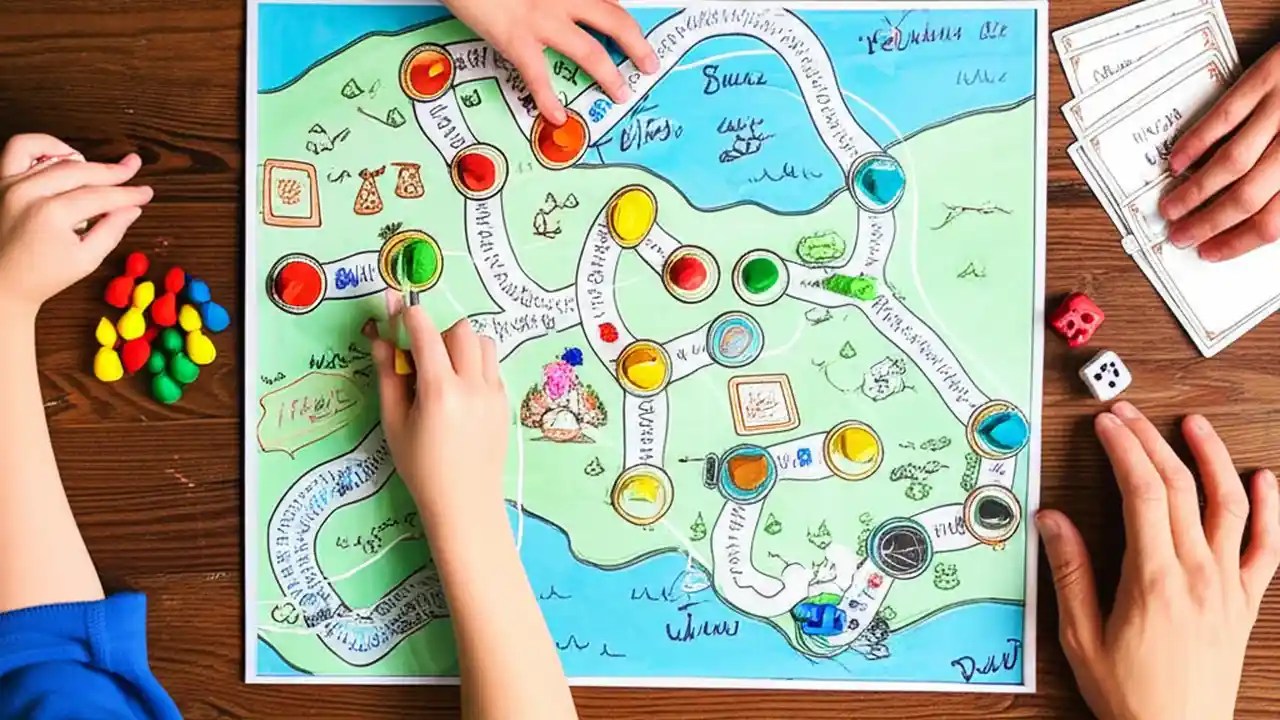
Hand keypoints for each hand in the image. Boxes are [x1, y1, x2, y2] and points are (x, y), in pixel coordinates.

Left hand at [0, 134, 152, 316]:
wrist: (1, 285)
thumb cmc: (41, 278)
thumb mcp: (86, 260)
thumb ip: (112, 230)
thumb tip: (133, 208)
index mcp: (50, 214)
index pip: (100, 196)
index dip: (128, 194)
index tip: (146, 192)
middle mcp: (27, 192)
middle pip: (81, 172)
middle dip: (112, 172)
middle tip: (133, 168)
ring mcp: (8, 184)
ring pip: (53, 156)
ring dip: (81, 160)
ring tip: (98, 169)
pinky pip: (19, 149)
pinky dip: (42, 145)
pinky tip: (61, 155)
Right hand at [367, 299, 508, 523]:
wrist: (465, 502)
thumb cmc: (421, 467)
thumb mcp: (394, 423)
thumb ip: (389, 376)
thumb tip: (381, 339)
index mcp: (440, 391)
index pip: (426, 332)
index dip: (410, 316)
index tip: (399, 314)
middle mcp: (472, 386)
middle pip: (461, 329)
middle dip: (439, 334)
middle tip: (424, 360)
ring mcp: (493, 393)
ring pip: (483, 342)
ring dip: (462, 346)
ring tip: (445, 373)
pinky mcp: (504, 401)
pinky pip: (491, 365)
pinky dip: (475, 365)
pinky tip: (460, 392)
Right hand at [443, 0, 657, 123]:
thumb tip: (561, 10)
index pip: (607, 0)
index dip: (624, 21)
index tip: (633, 34)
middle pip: (614, 22)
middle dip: (636, 46)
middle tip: (648, 64)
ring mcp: (542, 19)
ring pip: (589, 52)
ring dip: (609, 76)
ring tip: (620, 94)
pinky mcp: (516, 39)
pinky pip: (538, 76)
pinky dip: (548, 100)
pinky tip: (558, 117)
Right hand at [1039, 402, 1278, 719]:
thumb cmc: (1130, 695)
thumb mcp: (1080, 638)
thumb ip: (1069, 574)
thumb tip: (1052, 521)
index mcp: (1153, 580)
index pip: (1142, 494)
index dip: (1124, 450)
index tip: (1106, 426)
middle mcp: (1198, 575)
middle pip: (1179, 488)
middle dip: (1151, 441)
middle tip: (1128, 415)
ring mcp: (1227, 585)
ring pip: (1228, 505)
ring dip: (1212, 458)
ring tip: (1194, 425)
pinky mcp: (1244, 602)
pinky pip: (1266, 546)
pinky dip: (1270, 509)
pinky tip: (1264, 480)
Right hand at [1160, 45, 1279, 261]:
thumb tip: (1266, 220)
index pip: (1274, 220)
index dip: (1238, 242)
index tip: (1212, 251)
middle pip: (1246, 197)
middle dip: (1207, 223)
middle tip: (1182, 234)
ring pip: (1232, 163)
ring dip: (1194, 191)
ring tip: (1172, 206)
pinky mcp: (1270, 77)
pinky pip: (1227, 114)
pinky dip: (1197, 140)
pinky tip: (1179, 160)